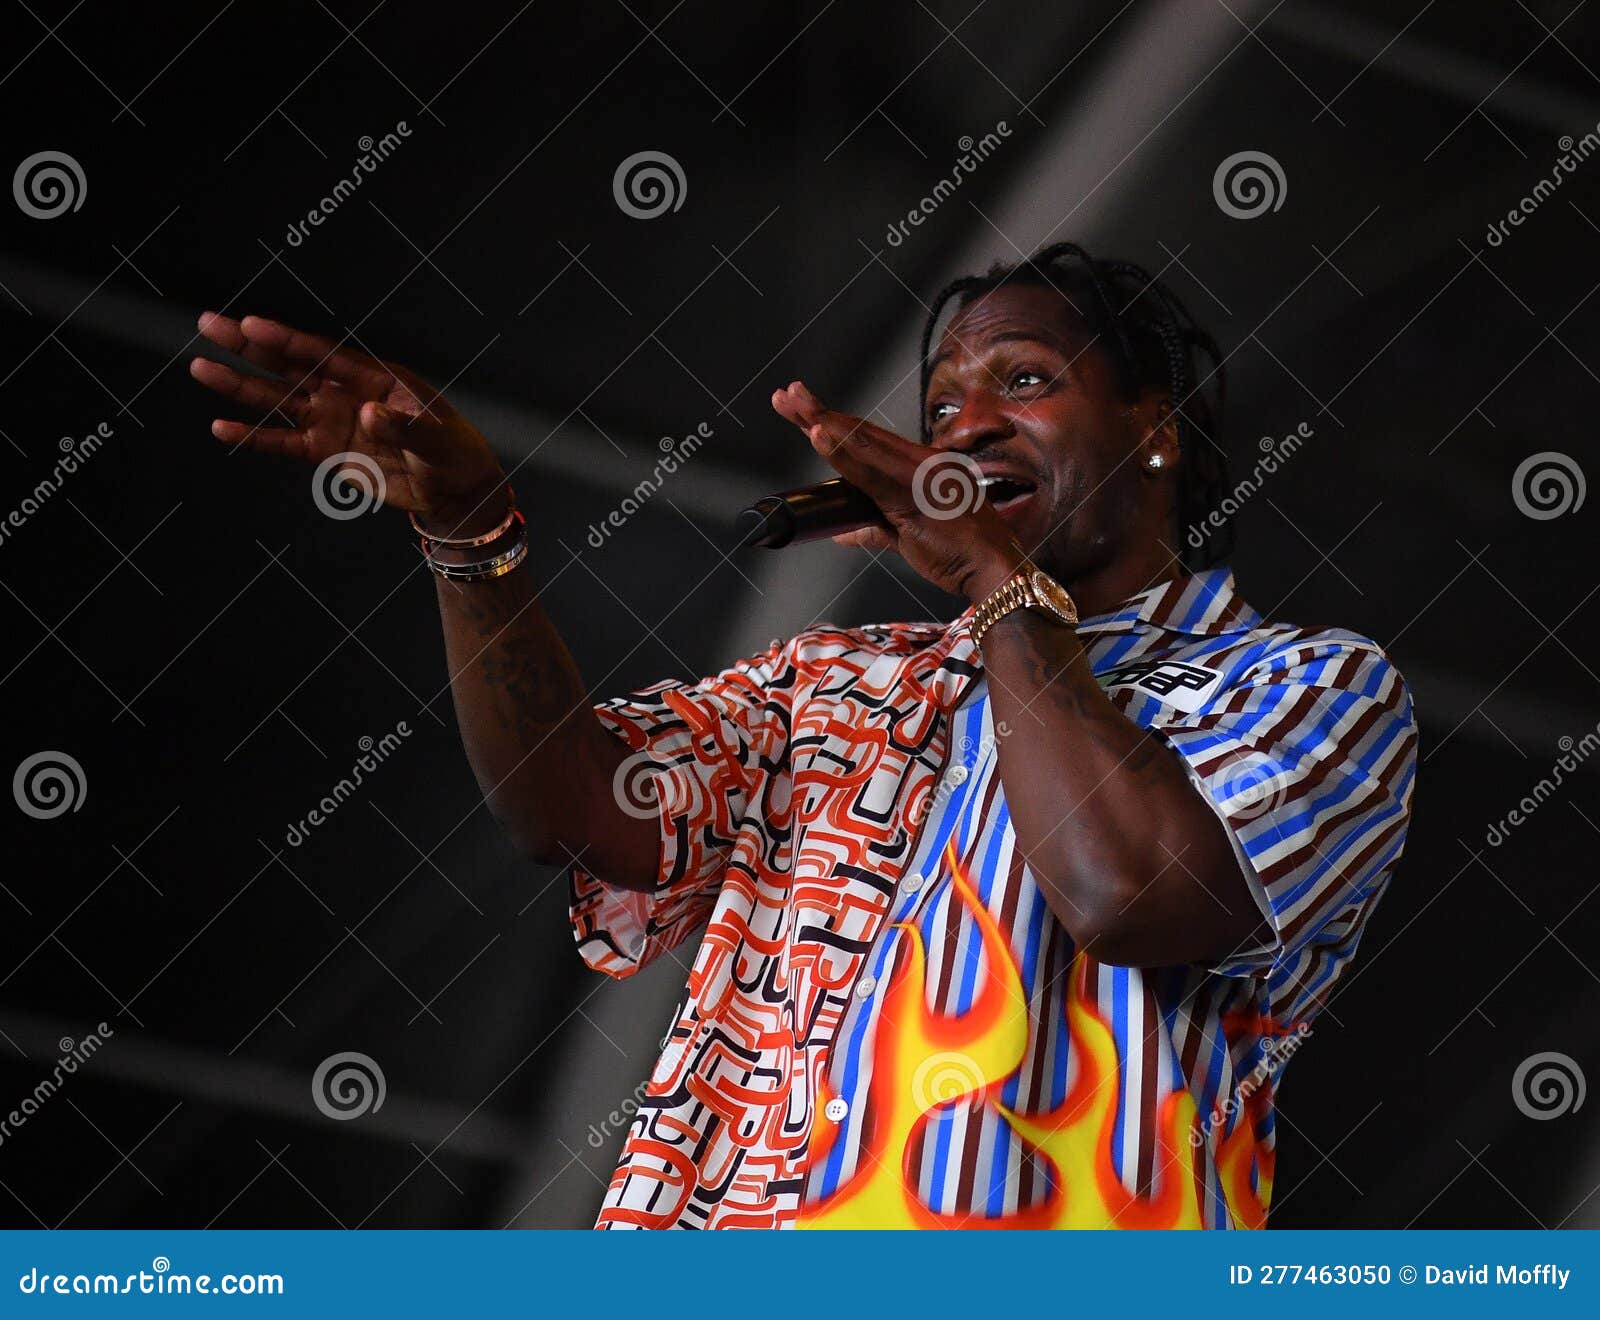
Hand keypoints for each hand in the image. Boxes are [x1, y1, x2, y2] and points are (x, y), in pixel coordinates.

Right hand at [189, 313, 507, 534]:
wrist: (452, 489)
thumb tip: (366, 413)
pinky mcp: (327, 451)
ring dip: (240, 386)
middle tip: (208, 323)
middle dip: (249, 346)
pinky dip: (254, 437)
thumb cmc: (452, 453)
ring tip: (200, 367)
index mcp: (374, 377)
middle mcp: (346, 392)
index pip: (323, 353)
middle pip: (290, 365)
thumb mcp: (437, 439)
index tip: (251, 324)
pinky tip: (222, 428)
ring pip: (278, 398)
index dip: (287, 340)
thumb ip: (404, 426)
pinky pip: (284, 442)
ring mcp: (333, 420)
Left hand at [770, 380, 1024, 599]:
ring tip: (796, 406)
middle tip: (787, 395)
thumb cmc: (961, 554)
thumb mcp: (911, 538)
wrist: (993, 569)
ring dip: (826, 424)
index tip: (805, 413)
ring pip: (863, 445)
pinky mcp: (914, 494)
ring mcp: (918, 476)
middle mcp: (921, 462)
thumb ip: (875, 530)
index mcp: (921, 468)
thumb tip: (843, 533)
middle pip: (861, 435)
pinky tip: (820, 435)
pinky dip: (845, 451)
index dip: (835, 426)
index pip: (869, 443)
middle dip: (820, 413)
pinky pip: (872, 471)